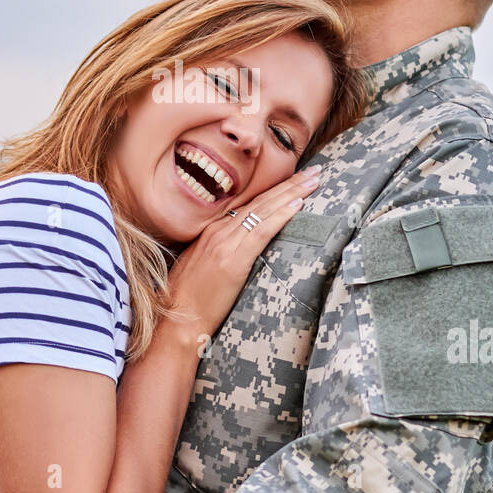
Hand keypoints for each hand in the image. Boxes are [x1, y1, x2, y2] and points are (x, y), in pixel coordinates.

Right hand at [164, 164, 321, 339]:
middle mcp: (218, 230)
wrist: (176, 322)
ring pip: (265, 209)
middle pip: (261, 200)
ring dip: (293, 193)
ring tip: (315, 180)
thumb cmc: (186, 301)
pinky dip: (281, 216)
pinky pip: (262, 231)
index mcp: (211, 230)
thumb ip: (218, 252)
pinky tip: (298, 205)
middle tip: (315, 171)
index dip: (274, 189)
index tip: (296, 179)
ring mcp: (224, 242)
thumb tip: (239, 250)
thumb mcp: (200, 267)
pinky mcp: (233, 259)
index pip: (250, 202)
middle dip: (290, 184)